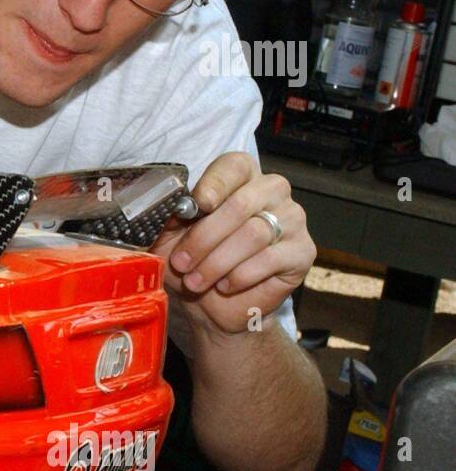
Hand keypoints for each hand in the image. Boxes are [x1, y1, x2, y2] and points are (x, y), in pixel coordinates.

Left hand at [150, 152, 314, 334]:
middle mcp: (271, 191)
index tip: (197, 205)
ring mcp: (292, 219)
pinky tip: (224, 285)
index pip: (233, 166)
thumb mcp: (171, 235)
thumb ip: (171, 216)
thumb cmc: (193, 261)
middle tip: (181, 262)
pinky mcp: (302, 251)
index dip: (214, 184)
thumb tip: (166, 204)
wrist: (213, 305)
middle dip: (204, 237)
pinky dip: (240, 275)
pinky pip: (270, 259)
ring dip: (217, 262)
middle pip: (240, 205)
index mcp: (241, 177)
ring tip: (195, 280)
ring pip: (254, 234)